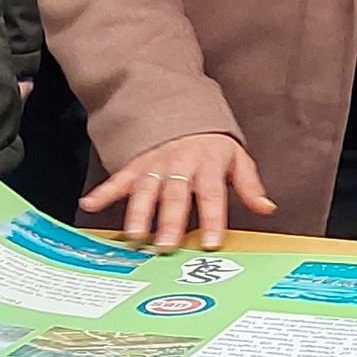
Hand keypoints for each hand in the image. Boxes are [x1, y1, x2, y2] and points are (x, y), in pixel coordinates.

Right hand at [82, 131, 273, 250]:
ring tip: (135, 236)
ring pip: (146, 189)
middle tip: (166, 246)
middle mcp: (180, 165)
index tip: (209, 242)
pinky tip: (89, 205)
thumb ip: (249, 185)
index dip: (212, 218)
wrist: (183, 111)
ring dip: (139, 213)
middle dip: (170, 221)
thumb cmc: (212, 144)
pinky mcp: (136, 165)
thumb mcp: (237, 158)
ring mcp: (156, 165)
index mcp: (208, 165)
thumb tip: (267, 208)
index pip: (212, 194)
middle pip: (175, 195)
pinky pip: (119, 178)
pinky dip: (103, 192)